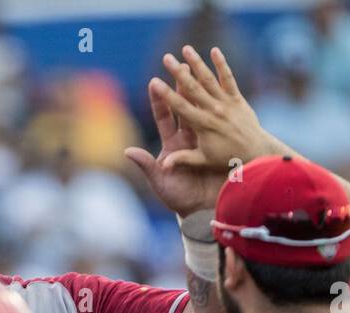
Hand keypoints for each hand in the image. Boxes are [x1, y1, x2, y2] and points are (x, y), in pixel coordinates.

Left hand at [126, 63, 224, 216]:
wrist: (203, 209)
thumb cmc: (179, 198)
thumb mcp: (161, 181)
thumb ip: (146, 165)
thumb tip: (127, 151)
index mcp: (171, 145)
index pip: (164, 117)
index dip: (159, 100)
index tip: (154, 82)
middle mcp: (187, 138)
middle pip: (184, 107)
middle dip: (181, 86)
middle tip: (179, 64)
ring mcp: (204, 139)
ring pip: (202, 109)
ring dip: (200, 89)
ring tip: (199, 67)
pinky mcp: (219, 144)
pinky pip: (219, 121)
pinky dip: (220, 105)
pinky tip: (221, 87)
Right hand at [145, 46, 283, 174]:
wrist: (255, 152)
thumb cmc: (226, 158)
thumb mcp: (203, 161)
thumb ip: (183, 159)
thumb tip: (164, 164)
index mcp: (202, 126)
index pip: (180, 107)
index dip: (166, 94)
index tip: (155, 82)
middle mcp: (213, 111)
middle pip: (192, 88)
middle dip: (178, 72)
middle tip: (166, 58)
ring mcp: (225, 103)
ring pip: (209, 80)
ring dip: (197, 63)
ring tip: (185, 48)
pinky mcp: (236, 98)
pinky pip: (229, 79)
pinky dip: (222, 65)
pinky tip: (214, 51)